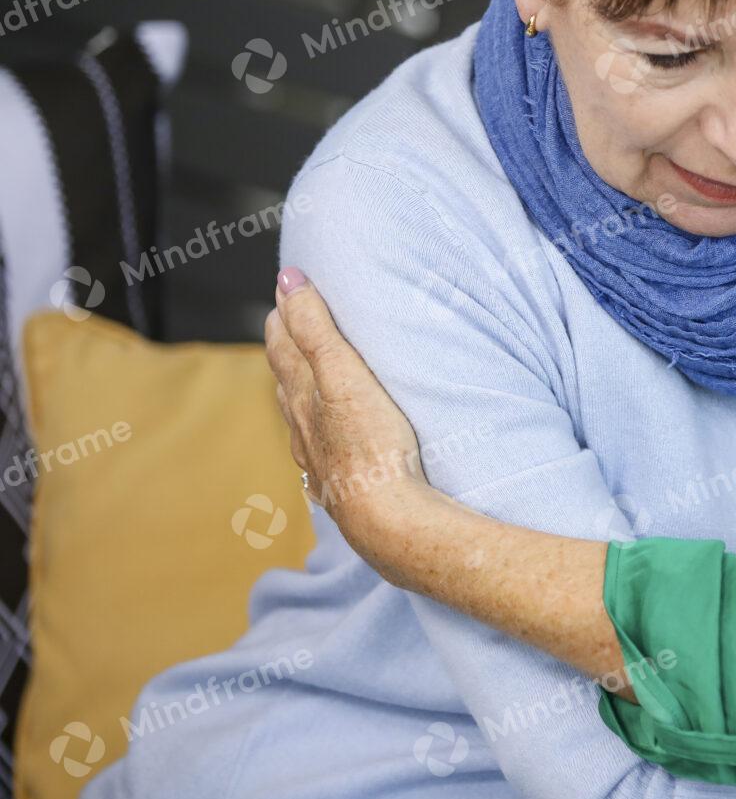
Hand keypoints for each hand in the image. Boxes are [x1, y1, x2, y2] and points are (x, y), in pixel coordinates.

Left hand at [265, 267, 431, 554]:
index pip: (284, 347)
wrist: (387, 519)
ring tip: (304, 381)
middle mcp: (303, 429)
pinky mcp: (343, 487)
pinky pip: (323, 455)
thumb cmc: (369, 445)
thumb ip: (315, 327)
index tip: (286, 289)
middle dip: (286, 350)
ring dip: (299, 395)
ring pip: (300, 421)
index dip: (283, 316)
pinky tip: (329, 447)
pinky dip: (320, 437)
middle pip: (286, 382)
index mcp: (302, 397)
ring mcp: (321, 461)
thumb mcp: (341, 374)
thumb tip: (287, 279)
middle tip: (288, 324)